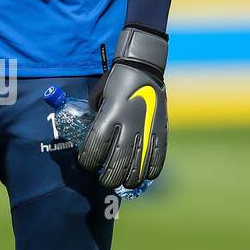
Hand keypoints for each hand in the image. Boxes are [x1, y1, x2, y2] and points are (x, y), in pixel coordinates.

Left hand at [78, 26, 168, 188]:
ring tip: (124, 183)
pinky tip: (146, 176)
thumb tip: (92, 136)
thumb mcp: (98, 96)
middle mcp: (129, 123)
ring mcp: (147, 127)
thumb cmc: (115, 81)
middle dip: (109, 176)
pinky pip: (159, 155)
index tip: (87, 165)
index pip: (96, 146)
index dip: (89, 161)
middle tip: (105, 180)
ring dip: (130, 178)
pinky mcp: (161, 129)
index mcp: (110, 114)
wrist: (143, 67)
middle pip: (117, 161)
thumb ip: (96, 117)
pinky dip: (152, 169)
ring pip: (139, 163)